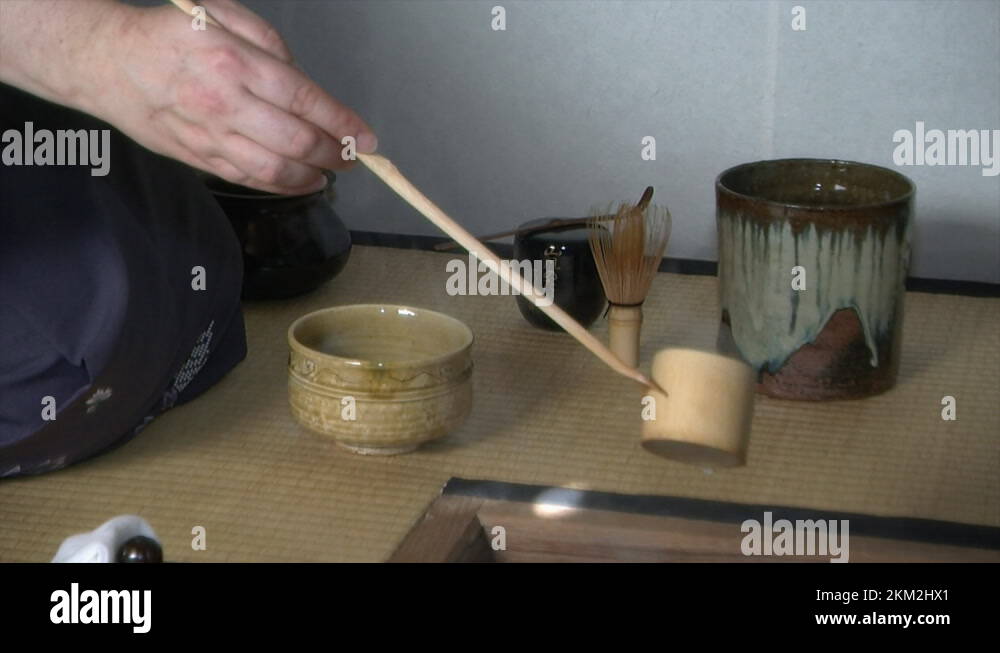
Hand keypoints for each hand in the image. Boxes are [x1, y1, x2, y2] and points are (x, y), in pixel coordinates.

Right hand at [83, 0, 376, 193]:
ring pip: (274, 171)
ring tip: (330, 173)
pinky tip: (300, 182)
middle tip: (352, 156)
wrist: (106, 62)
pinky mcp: (197, 158)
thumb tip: (303, 81)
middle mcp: (225, 104)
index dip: (343, 124)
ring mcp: (210, 136)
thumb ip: (270, 44)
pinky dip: (281, 186)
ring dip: (311, 177)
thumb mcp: (221, 13)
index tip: (367, 138)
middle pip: (296, 141)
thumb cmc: (167, 33)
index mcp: (235, 62)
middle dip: (334, 154)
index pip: (306, 101)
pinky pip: (248, 180)